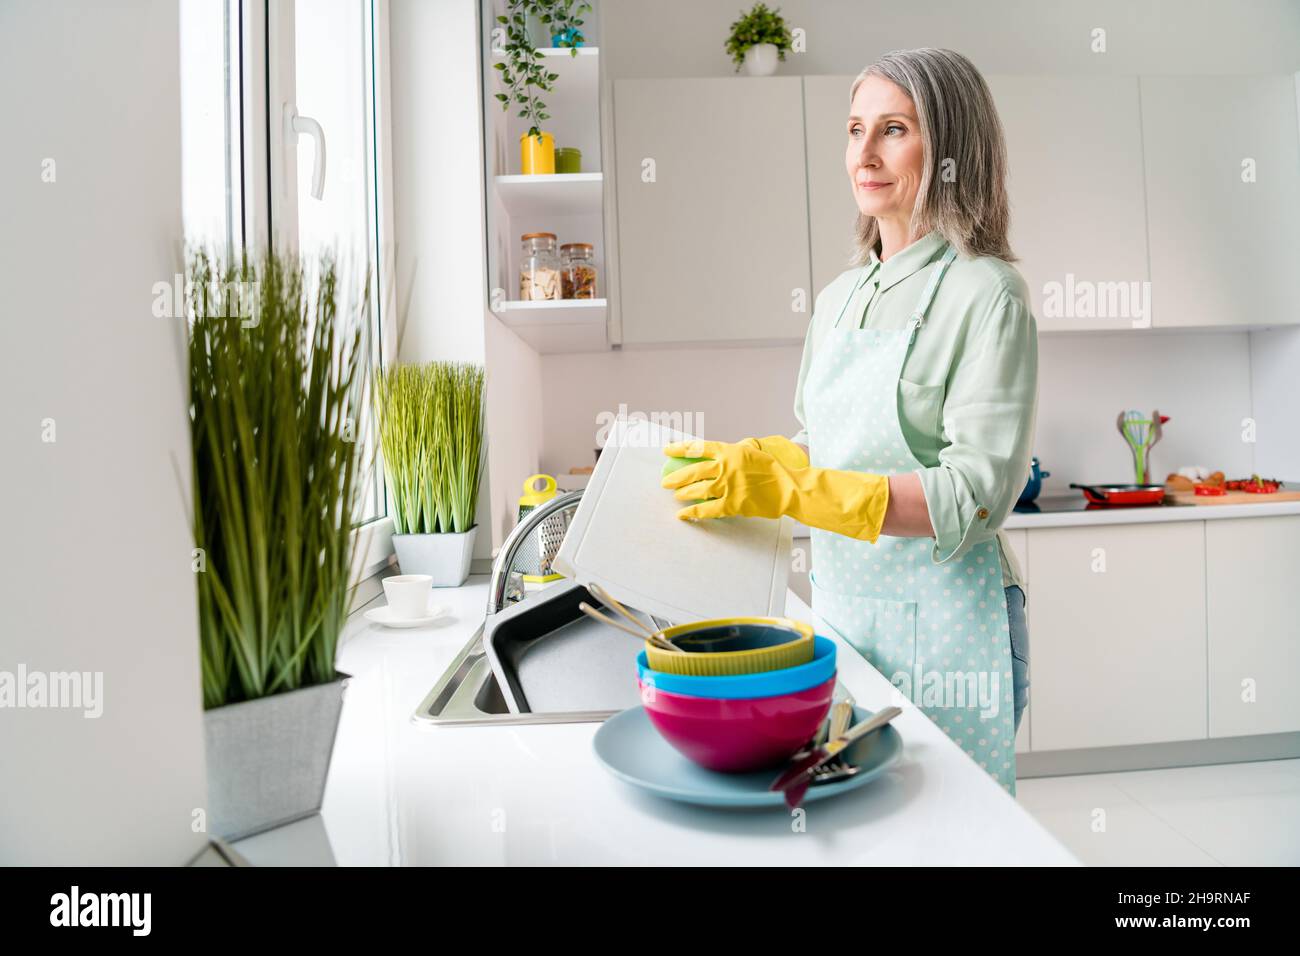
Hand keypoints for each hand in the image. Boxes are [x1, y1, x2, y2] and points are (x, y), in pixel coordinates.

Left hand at [661, 438, 791, 520]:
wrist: (788, 487)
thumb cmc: (773, 470)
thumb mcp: (753, 451)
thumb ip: (736, 451)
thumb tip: (724, 453)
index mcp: (729, 451)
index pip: (698, 448)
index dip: (680, 448)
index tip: (667, 450)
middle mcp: (725, 467)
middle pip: (693, 471)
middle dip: (676, 477)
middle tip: (666, 481)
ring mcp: (728, 486)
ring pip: (697, 490)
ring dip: (684, 493)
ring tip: (677, 496)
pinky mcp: (732, 504)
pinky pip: (706, 509)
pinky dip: (692, 512)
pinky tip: (682, 514)